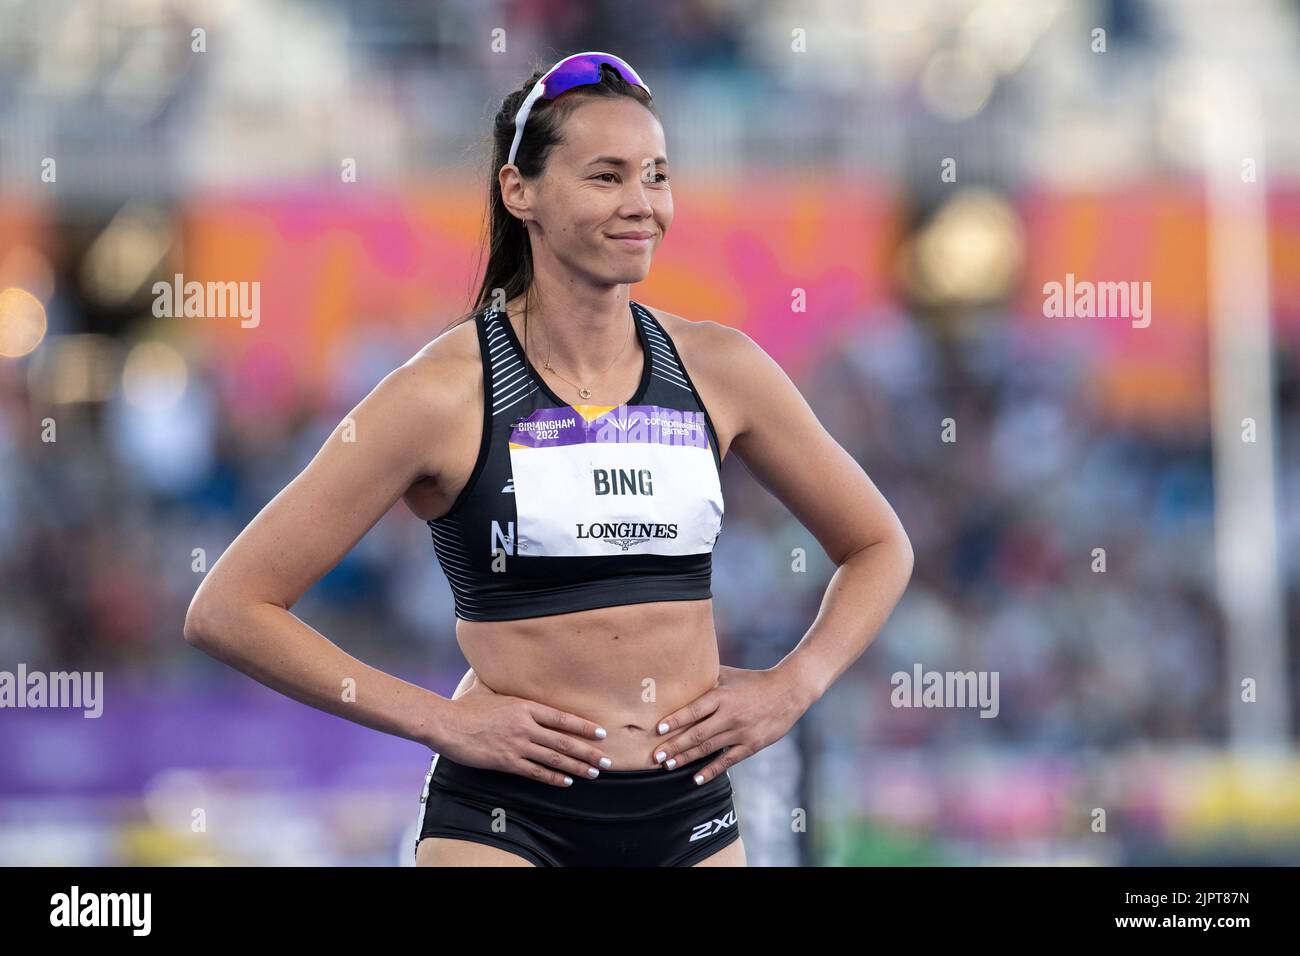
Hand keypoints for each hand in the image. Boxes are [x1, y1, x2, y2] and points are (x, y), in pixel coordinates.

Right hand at [438, 676, 613, 787]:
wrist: (446, 724)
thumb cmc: (465, 706)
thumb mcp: (487, 689)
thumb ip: (500, 683)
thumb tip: (498, 665)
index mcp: (525, 706)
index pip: (563, 718)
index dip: (584, 727)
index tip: (601, 734)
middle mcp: (526, 726)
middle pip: (565, 741)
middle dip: (589, 753)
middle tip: (607, 762)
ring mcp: (518, 745)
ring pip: (555, 758)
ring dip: (577, 767)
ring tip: (593, 774)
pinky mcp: (507, 762)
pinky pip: (536, 772)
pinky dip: (553, 777)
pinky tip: (566, 782)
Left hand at [651, 665, 811, 784]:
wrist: (789, 691)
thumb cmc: (754, 681)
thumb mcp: (729, 674)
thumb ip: (706, 676)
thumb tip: (680, 672)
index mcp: (722, 695)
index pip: (695, 709)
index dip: (676, 719)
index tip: (658, 729)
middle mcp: (730, 715)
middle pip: (697, 733)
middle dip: (674, 746)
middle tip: (655, 756)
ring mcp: (741, 732)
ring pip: (709, 748)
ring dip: (686, 758)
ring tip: (668, 765)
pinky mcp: (752, 745)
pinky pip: (728, 760)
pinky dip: (711, 771)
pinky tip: (696, 779)